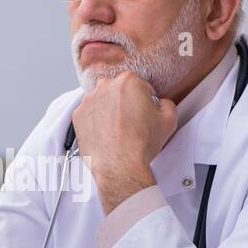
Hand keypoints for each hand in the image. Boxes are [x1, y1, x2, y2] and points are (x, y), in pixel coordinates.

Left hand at [71, 72, 176, 213]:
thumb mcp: (169, 120)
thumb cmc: (139, 145)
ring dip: (110, 112)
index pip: (141, 86)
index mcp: (129, 81)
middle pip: (119, 92)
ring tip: (118, 131)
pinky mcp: (78, 116)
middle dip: (126, 104)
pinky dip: (96, 123)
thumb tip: (161, 104)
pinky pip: (89, 115)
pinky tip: (106, 135)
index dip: (145, 102)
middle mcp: (106, 86)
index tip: (145, 113)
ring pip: (103, 102)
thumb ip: (167, 104)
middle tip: (132, 124)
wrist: (119, 166)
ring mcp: (89, 101)